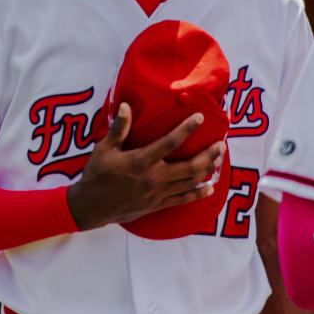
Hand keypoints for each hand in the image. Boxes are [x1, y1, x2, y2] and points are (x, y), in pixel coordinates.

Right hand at [65, 103, 225, 230]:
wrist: (92, 207)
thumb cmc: (96, 175)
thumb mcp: (103, 149)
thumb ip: (118, 129)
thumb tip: (126, 106)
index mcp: (141, 161)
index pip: (170, 142)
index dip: (187, 129)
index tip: (200, 118)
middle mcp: (154, 178)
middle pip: (190, 166)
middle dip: (208, 155)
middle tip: (221, 144)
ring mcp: (158, 193)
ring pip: (190, 181)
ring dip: (207, 170)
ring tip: (218, 159)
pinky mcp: (158, 204)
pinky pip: (184, 199)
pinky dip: (198, 193)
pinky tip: (209, 187)